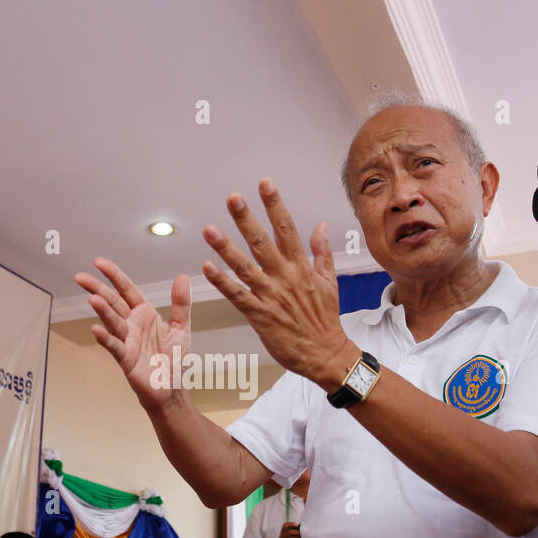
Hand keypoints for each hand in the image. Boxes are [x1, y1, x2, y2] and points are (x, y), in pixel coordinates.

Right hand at [75, 259, 191, 409]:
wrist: (171, 388)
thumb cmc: (174, 359)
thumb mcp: (181, 327)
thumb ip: (181, 303)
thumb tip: (182, 277)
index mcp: (144, 313)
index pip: (126, 289)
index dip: (114, 275)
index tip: (98, 262)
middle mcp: (132, 324)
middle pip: (113, 302)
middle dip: (97, 289)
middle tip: (80, 277)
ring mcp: (127, 340)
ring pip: (112, 321)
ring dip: (103, 311)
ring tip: (92, 298)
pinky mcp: (126, 359)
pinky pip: (115, 346)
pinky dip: (105, 338)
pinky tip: (96, 329)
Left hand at [201, 179, 351, 387]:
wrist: (325, 353)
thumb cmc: (325, 318)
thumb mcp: (329, 281)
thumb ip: (321, 252)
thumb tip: (319, 226)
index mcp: (300, 267)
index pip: (286, 228)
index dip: (275, 205)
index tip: (265, 184)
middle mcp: (284, 277)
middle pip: (262, 243)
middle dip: (246, 219)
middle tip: (232, 198)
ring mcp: (270, 296)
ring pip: (244, 267)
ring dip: (226, 248)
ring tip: (209, 229)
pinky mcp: (259, 316)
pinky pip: (237, 296)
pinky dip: (222, 282)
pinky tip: (207, 267)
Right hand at [276, 522, 302, 537]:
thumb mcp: (287, 537)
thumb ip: (292, 533)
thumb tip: (303, 530)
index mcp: (283, 532)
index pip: (285, 525)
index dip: (291, 524)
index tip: (297, 525)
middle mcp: (282, 536)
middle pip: (290, 532)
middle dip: (298, 533)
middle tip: (304, 534)